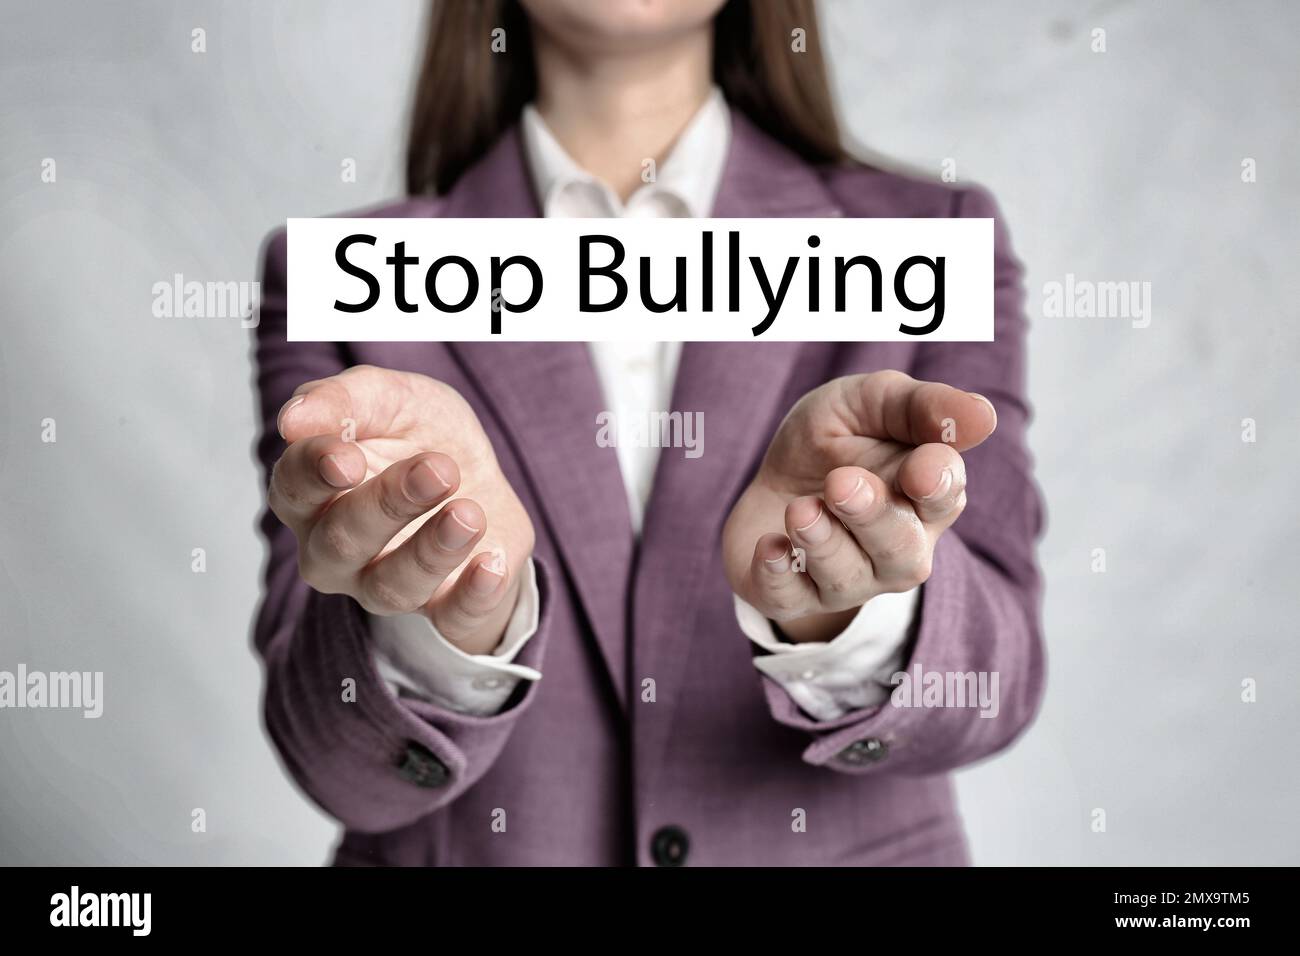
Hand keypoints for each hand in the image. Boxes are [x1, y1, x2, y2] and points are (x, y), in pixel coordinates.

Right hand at [268, 365, 534, 655]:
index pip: (293, 489)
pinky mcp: (445, 607)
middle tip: (439, 470)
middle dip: (389, 505)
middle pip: (344, 541)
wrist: (480, 475)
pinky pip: (452, 618)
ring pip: (393, 586)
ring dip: (433, 551)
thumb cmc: (418, 435)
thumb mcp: (390, 399)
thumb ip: (344, 401)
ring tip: (469, 514)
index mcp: (311, 495)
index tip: (347, 458)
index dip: (316, 474)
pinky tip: (493, 563)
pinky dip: (474, 595)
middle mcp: (335, 551)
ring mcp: (385, 585)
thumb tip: (293, 419)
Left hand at [722, 370, 996, 642]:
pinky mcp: (793, 595)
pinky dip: (778, 576)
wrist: (774, 480)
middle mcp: (897, 548)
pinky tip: (770, 547)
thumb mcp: (872, 403)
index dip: (935, 484)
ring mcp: (847, 579)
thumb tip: (983, 416)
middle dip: (872, 517)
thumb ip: (921, 406)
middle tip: (841, 483)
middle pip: (900, 550)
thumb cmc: (836, 441)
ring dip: (822, 542)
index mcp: (926, 497)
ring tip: (799, 509)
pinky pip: (790, 598)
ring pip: (846, 578)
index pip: (944, 496)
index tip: (919, 470)